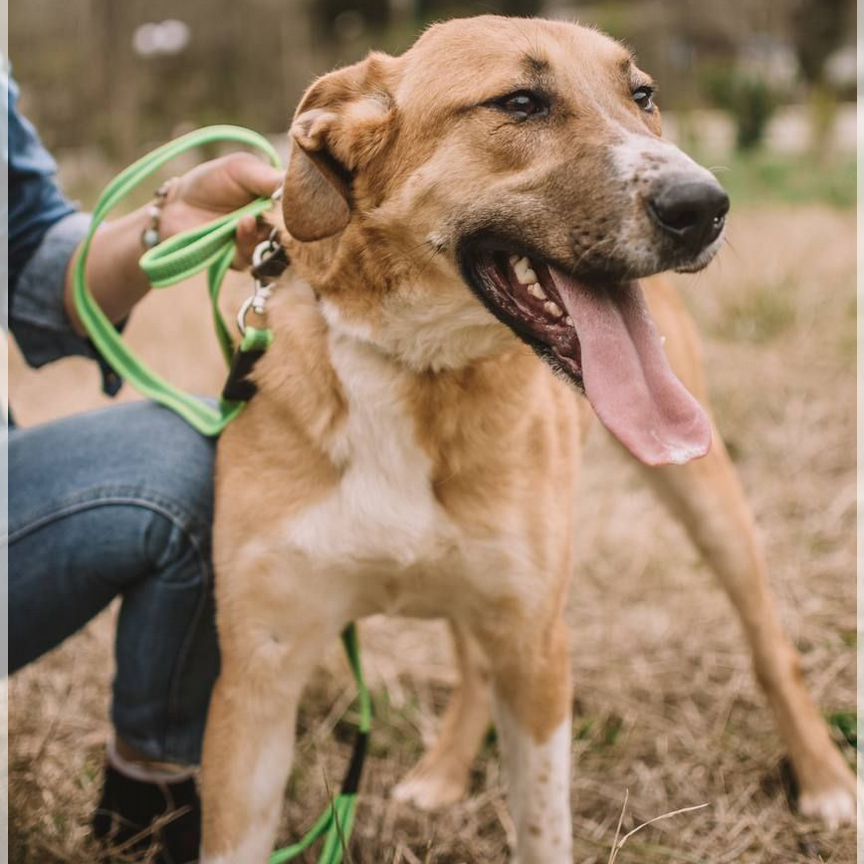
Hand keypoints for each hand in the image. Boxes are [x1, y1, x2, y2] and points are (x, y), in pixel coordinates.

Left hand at [65, 152, 284, 332]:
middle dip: (291, 222)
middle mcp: (274, 223)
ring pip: (278, 246)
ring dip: (267, 232)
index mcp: (278, 198)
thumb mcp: (240, 169)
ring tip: (251, 217)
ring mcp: (259, 243)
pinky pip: (254, 257)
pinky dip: (249, 240)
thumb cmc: (208, 182)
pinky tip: (242, 224)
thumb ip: (267, 177)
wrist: (174, 205)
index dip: (307, 204)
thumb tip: (298, 188)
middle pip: (298, 230)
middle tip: (285, 212)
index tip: (306, 199)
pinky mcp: (242, 259)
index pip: (303, 205)